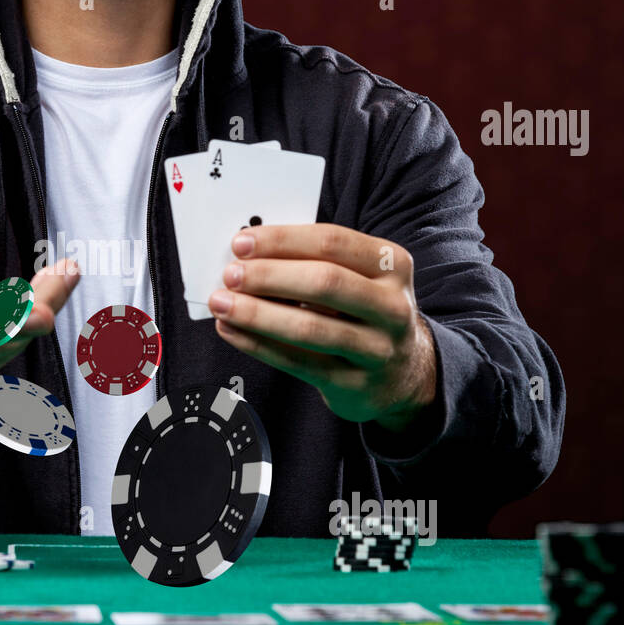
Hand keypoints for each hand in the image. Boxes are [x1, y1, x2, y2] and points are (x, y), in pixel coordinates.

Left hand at [208, 223, 436, 430]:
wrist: (401, 373)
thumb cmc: (364, 312)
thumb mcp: (358, 278)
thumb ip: (312, 262)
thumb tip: (249, 256)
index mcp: (391, 264)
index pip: (332, 242)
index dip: (282, 240)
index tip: (241, 243)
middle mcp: (392, 305)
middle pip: (324, 282)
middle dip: (269, 276)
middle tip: (231, 275)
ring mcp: (378, 348)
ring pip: (309, 327)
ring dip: (256, 313)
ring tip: (222, 304)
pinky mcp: (355, 383)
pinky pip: (298, 362)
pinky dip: (258, 345)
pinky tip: (232, 331)